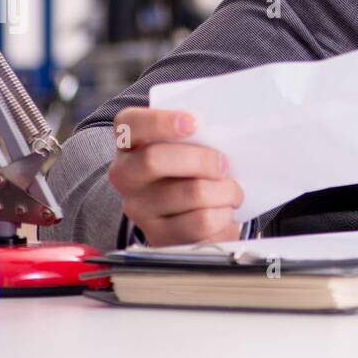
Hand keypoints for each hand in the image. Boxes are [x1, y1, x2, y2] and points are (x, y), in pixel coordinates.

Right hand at [109, 107, 243, 246]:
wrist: (189, 210)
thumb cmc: (191, 164)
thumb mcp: (188, 142)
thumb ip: (198, 133)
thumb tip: (227, 133)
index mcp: (130, 141)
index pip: (130, 124)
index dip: (159, 121)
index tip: (194, 123)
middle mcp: (125, 175)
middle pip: (154, 160)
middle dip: (202, 159)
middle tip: (224, 164)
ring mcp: (138, 208)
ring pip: (190, 193)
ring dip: (224, 190)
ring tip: (232, 190)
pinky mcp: (157, 236)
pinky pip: (200, 223)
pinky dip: (223, 215)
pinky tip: (225, 211)